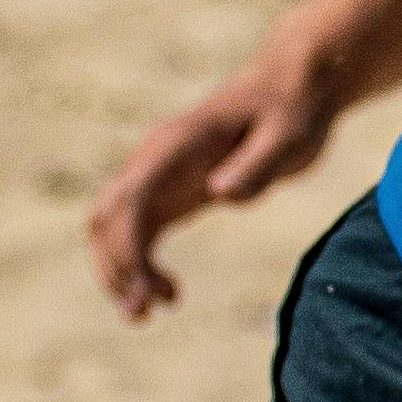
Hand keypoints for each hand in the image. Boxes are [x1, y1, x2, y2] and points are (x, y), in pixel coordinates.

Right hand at [89, 37, 343, 318]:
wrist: (292, 87)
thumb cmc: (293, 111)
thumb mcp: (291, 136)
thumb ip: (257, 165)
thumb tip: (221, 193)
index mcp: (179, 143)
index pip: (135, 197)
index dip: (130, 246)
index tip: (142, 290)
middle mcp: (156, 157)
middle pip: (109, 215)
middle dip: (115, 266)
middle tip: (140, 314)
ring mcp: (157, 172)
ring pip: (112, 225)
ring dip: (118, 270)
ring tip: (147, 313)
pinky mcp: (169, 188)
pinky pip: (136, 230)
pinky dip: (139, 263)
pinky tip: (168, 293)